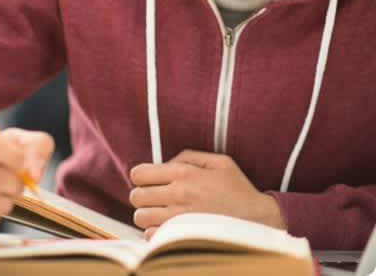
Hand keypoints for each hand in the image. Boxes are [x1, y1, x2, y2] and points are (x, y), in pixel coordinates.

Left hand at [130, 150, 285, 238]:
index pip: (139, 173)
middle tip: (155, 198)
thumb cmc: (238, 190)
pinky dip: (155, 233)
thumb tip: (166, 163)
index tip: (148, 180)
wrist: (258, 222)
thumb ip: (189, 156)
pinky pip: (150, 237)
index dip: (140, 176)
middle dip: (142, 195)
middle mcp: (178, 194)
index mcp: (184, 173)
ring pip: (140, 217)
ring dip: (147, 215)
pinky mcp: (181, 239)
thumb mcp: (219, 162)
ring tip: (161, 214)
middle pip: (136, 195)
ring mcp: (177, 219)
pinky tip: (168, 228)